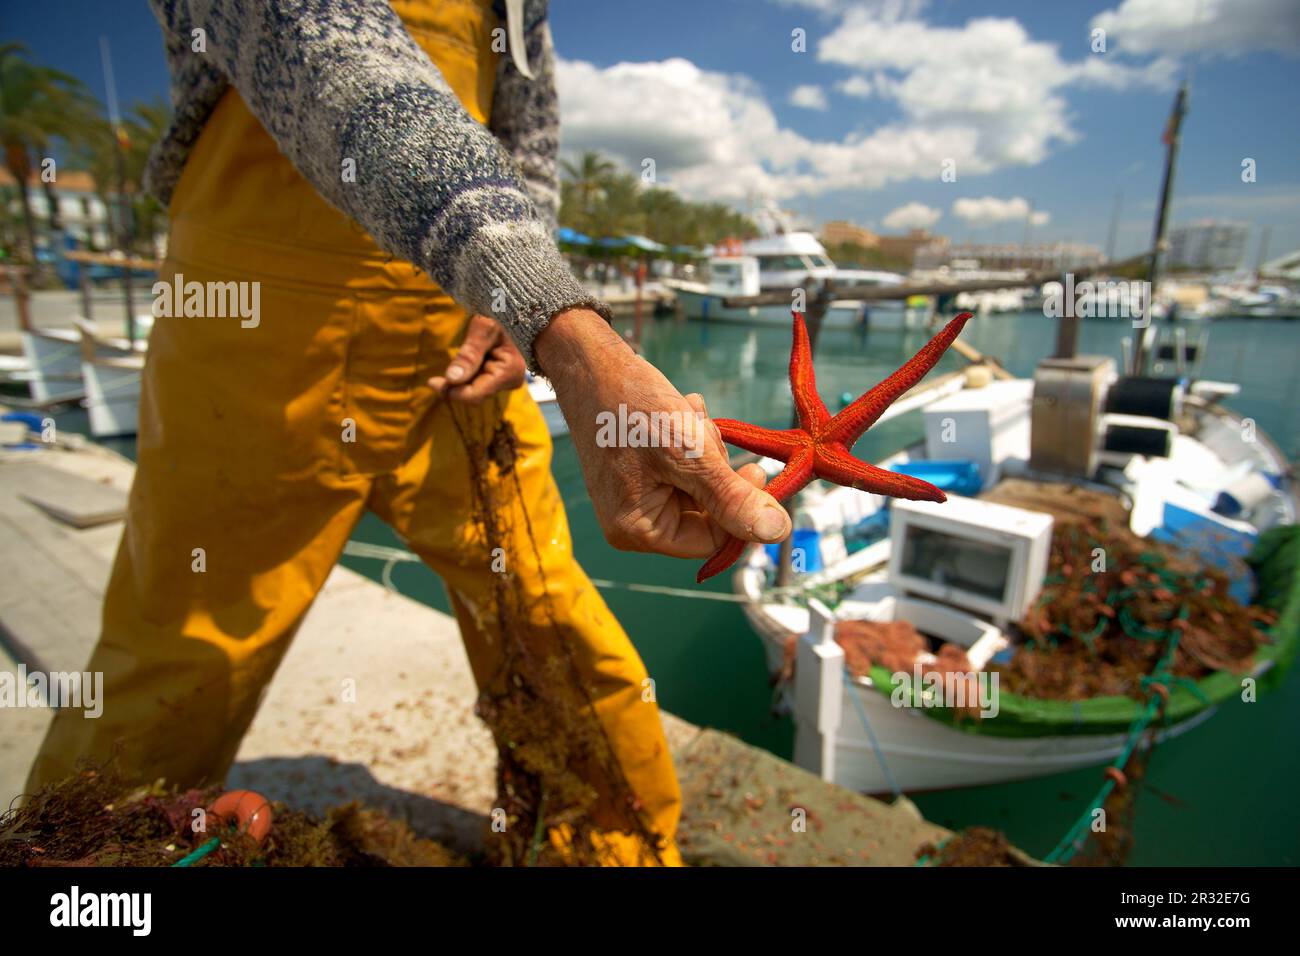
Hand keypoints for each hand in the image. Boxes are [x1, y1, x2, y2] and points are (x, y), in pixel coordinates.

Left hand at [429, 313, 526, 402]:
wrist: (512, 305)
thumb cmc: (500, 311)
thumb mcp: (482, 328)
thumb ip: (468, 355)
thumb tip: (452, 379)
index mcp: (510, 371)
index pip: (475, 395)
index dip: (452, 392)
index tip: (431, 382)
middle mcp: (511, 381)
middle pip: (475, 395)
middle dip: (455, 386)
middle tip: (434, 379)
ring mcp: (508, 380)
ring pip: (475, 390)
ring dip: (460, 380)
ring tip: (456, 361)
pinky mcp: (502, 377)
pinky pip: (479, 383)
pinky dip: (466, 376)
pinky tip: (462, 365)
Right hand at [534, 308, 790, 557]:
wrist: (589, 363)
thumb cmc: (631, 406)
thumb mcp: (689, 453)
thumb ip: (732, 498)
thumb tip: (776, 532)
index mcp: (639, 531)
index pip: (711, 540)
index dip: (739, 506)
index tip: (756, 468)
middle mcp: (633, 523)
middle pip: (705, 511)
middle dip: (714, 468)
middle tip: (703, 431)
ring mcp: (634, 497)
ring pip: (699, 484)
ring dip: (704, 447)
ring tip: (686, 414)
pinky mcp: (638, 473)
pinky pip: (682, 466)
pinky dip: (690, 437)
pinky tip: (679, 410)